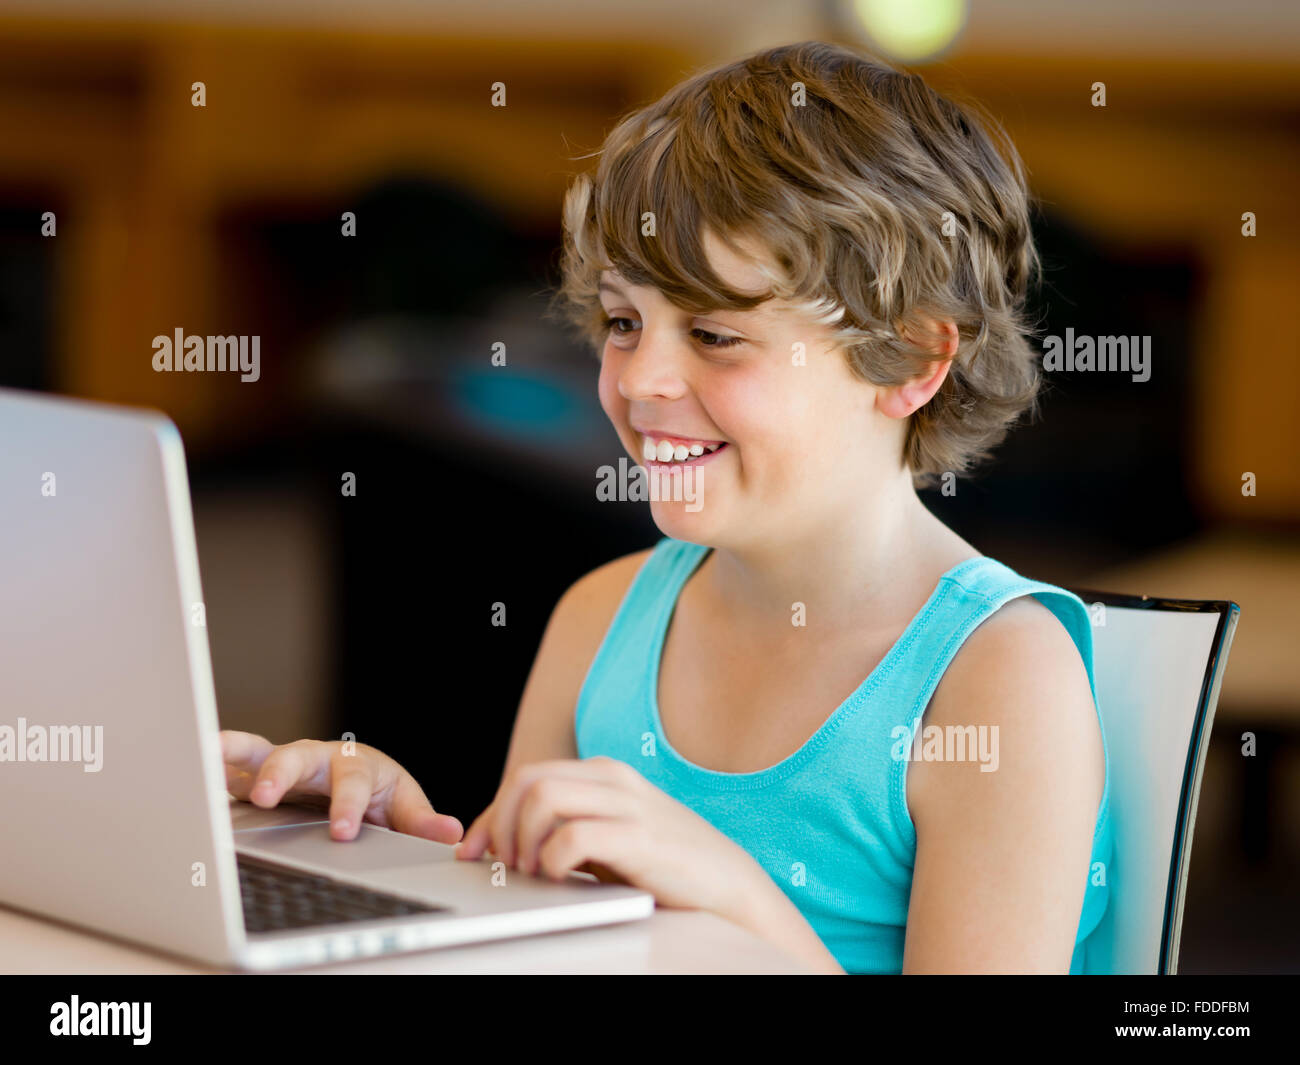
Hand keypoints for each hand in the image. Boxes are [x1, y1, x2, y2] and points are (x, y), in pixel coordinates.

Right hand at [220, 730, 462, 843]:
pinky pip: (229, 766)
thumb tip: (453, 833)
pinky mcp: (255, 775)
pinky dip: (209, 764)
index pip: (354, 783)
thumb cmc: (380, 795)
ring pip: (259, 751)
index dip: (349, 806)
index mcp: (358, 766)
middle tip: (267, 797)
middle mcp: (317, 758)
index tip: (343, 831)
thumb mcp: (403, 808)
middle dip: (282, 775)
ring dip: (234, 755)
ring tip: (207, 759)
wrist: (356, 784)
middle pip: (298, 757)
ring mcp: (284, 763)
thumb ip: (422, 823)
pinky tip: (184, 768)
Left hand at [454, 755, 766, 915]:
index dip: (490, 814)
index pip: (526, 776)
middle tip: (500, 863)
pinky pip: (573, 836)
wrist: (728, 886)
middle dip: (500, 822)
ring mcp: (628, 805)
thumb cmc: (664, 865)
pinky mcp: (640, 838)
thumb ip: (567, 829)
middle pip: (528, 779)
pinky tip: (558, 878)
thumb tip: (505, 842)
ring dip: (523, 838)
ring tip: (529, 871)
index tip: (472, 850)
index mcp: (603, 774)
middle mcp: (613, 779)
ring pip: (543, 797)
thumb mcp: (609, 837)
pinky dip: (551, 859)